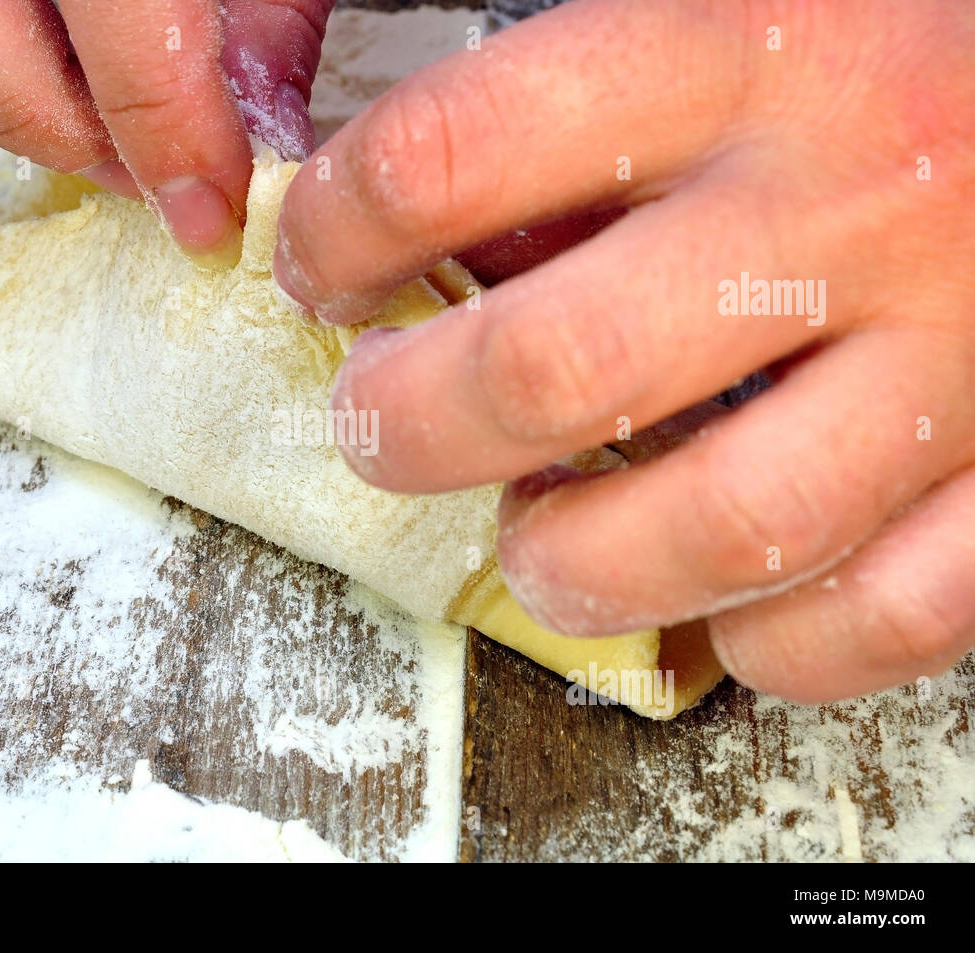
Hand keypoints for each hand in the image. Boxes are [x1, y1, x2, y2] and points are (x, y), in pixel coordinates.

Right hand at [0, 0, 332, 263]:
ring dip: (6, 118)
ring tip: (87, 123)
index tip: (212, 206)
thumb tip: (268, 123)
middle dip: (86, 150)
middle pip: (1, 72)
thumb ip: (267, 4)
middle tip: (150, 173)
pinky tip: (8, 73)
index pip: (133, 50)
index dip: (177, 149)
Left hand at [273, 0, 974, 703]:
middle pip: (558, 368)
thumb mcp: (734, 0)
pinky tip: (712, 604)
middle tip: (378, 427)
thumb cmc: (894, 42)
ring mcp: (958, 346)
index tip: (324, 269)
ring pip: (727, 522)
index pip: (454, 152)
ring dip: (580, 565)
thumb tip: (416, 234)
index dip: (339, 230)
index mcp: (751, 46)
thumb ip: (577, 102)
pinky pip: (885, 611)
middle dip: (413, 426)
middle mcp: (851, 198)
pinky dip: (772, 644)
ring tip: (534, 543)